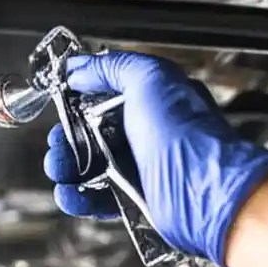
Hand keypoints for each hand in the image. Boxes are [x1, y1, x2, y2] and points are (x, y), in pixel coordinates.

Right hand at [43, 51, 267, 265]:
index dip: (79, 97)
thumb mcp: (149, 79)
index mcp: (154, 98)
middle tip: (57, 142)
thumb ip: (112, 67)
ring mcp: (144, 167)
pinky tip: (71, 194)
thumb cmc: (189, 137)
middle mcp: (150, 132)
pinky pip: (101, 197)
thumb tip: (79, 66)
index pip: (106, 93)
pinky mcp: (140, 199)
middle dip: (68, 137)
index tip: (60, 102)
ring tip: (59, 170)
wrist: (209, 195)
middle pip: (93, 131)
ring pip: (93, 165)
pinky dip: (80, 196)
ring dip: (69, 167)